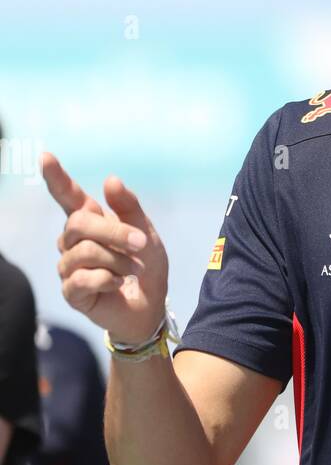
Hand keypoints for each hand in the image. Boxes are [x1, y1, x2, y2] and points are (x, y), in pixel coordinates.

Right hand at [41, 153, 168, 345]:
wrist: (151, 307)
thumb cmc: (146, 267)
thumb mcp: (146, 234)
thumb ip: (129, 208)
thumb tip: (109, 180)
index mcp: (90, 222)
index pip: (67, 196)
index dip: (56, 177)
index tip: (45, 157)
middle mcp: (72, 242)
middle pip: (80, 223)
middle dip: (114, 232)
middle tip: (140, 244)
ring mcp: (68, 267)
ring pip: (86, 252)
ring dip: (119, 260)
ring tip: (133, 270)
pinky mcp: (71, 292)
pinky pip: (86, 279)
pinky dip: (110, 280)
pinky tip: (118, 284)